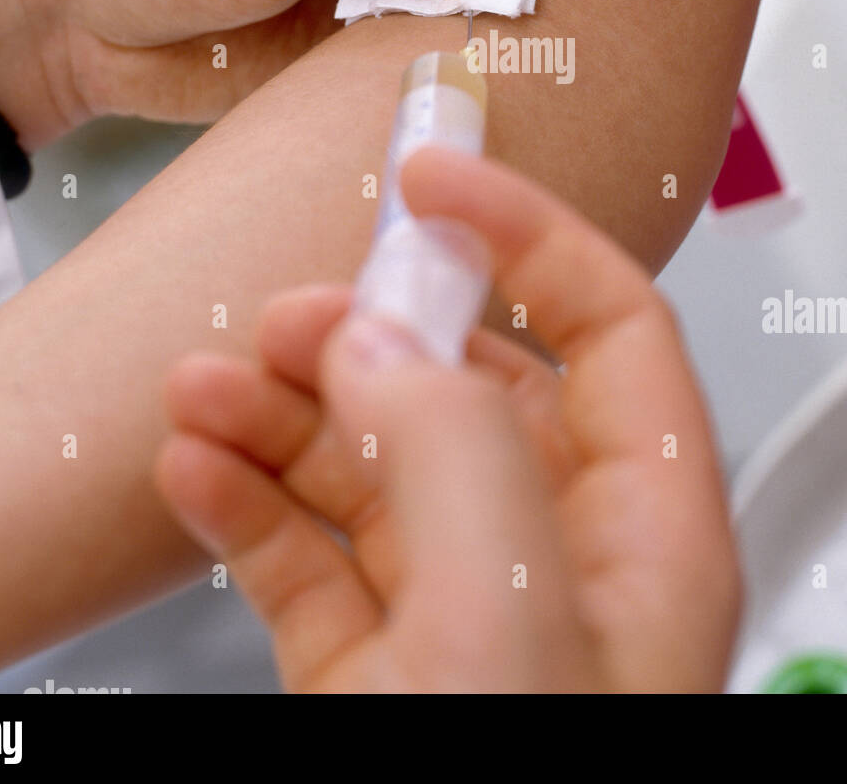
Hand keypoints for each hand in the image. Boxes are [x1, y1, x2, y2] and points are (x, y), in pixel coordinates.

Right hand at [155, 148, 740, 692]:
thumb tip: (378, 345)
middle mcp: (563, 566)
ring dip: (283, 414)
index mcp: (651, 537)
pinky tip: (195, 470)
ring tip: (202, 388)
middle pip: (473, 387)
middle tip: (287, 315)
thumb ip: (453, 450)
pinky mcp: (381, 674)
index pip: (615, 326)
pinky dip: (248, 505)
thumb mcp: (506, 618)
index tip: (432, 172)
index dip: (527, 231)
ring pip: (378, 469)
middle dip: (370, 331)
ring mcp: (468, 618)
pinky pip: (311, 558)